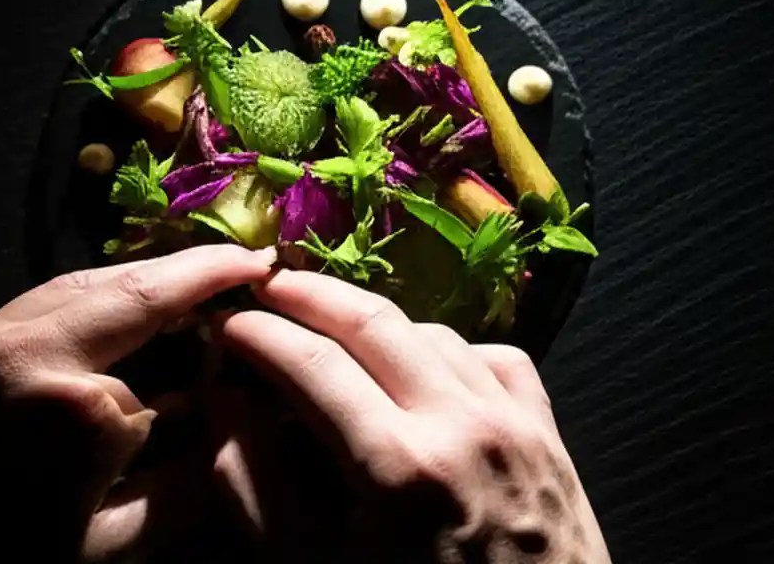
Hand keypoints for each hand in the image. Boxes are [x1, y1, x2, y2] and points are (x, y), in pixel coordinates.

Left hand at [0, 244, 275, 563]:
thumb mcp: (97, 553)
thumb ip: (178, 496)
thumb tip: (234, 444)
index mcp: (66, 411)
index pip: (161, 388)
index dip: (203, 393)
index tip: (248, 374)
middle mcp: (21, 354)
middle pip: (129, 294)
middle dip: (196, 273)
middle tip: (248, 259)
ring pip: (77, 286)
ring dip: (140, 277)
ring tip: (192, 271)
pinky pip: (30, 306)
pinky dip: (86, 298)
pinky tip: (114, 305)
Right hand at [214, 269, 610, 562]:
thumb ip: (255, 487)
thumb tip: (224, 403)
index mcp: (398, 469)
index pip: (312, 364)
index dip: (259, 333)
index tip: (226, 322)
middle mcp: (461, 426)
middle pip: (373, 322)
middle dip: (310, 294)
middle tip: (267, 286)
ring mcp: (514, 422)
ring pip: (432, 331)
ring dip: (375, 323)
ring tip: (333, 331)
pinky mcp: (548, 431)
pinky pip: (494, 356)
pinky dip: (449, 350)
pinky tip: (422, 368)